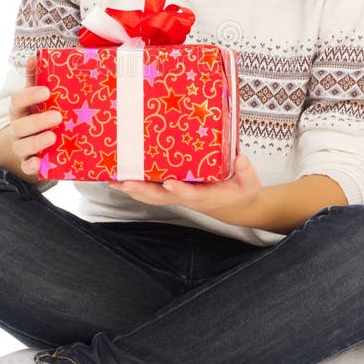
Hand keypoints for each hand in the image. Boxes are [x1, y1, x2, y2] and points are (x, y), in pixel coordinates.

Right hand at [7, 54, 62, 175]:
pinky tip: (40, 163)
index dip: (30, 96)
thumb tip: (35, 57)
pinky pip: (27, 167)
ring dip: (36, 142)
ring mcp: (22, 146)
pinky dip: (31, 166)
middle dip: (37, 121)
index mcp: (20, 110)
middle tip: (57, 117)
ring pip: (22, 146)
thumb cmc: (38, 114)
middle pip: (20, 125)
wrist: (33, 144)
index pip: (18, 100)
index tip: (46, 91)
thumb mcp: (36, 98)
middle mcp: (18, 128)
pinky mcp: (28, 163)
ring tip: (53, 136)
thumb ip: (36, 78)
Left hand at [108, 154, 262, 218]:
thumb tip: (240, 158)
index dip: (180, 190)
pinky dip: (134, 186)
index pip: (191, 194)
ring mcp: (177, 195)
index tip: (170, 183)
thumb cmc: (241, 191)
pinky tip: (119, 178)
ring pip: (151, 195)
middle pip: (161, 197)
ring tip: (113, 180)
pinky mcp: (172, 191)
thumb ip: (245, 171)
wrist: (235, 206)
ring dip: (132, 189)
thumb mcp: (249, 182)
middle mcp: (187, 197)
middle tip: (126, 183)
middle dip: (143, 191)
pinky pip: (151, 190)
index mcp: (206, 196)